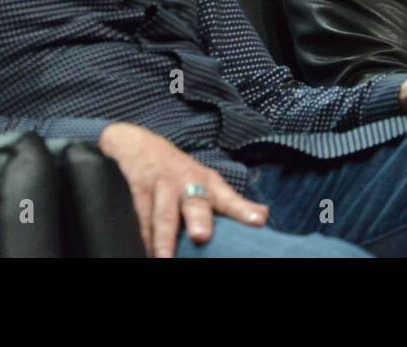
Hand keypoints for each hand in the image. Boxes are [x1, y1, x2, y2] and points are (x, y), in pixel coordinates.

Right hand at [97, 122, 268, 257]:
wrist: (142, 147)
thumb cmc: (182, 173)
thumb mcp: (209, 182)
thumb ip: (233, 203)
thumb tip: (264, 216)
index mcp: (209, 183)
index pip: (229, 198)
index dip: (243, 210)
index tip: (259, 221)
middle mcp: (187, 183)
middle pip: (194, 202)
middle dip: (198, 220)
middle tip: (202, 237)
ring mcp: (163, 187)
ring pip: (163, 214)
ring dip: (164, 238)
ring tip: (165, 258)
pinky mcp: (141, 193)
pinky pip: (143, 220)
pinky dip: (146, 239)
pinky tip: (150, 254)